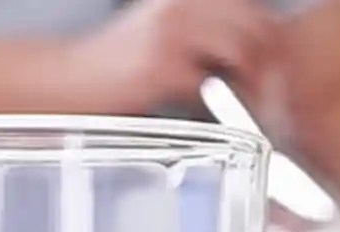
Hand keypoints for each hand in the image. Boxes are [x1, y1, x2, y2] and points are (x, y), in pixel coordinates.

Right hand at [79, 0, 280, 111]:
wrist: (67, 79)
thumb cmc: (113, 63)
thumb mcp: (162, 30)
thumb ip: (204, 31)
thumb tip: (255, 53)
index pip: (253, 9)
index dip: (271, 40)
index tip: (273, 67)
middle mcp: (182, 6)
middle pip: (255, 28)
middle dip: (269, 63)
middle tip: (268, 92)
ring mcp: (171, 35)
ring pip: (240, 54)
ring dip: (248, 85)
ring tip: (243, 106)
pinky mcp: (160, 68)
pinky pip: (208, 86)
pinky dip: (211, 105)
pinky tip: (203, 113)